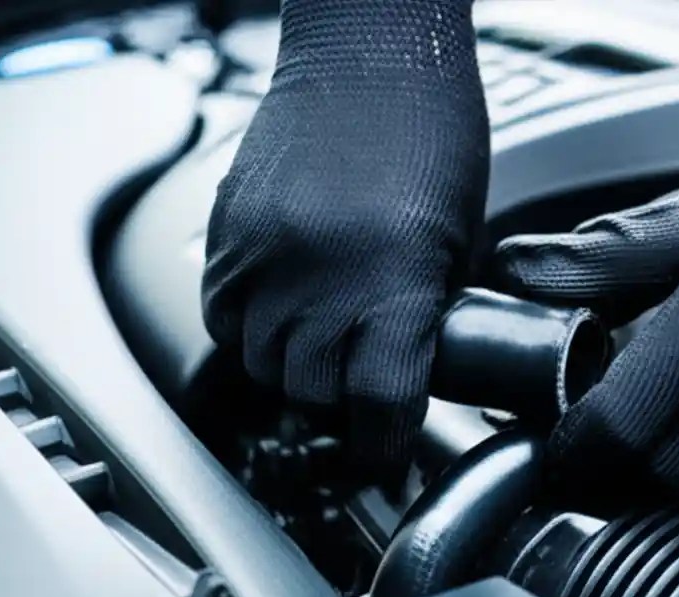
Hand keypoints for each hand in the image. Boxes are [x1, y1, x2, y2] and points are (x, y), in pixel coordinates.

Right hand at [203, 0, 486, 461]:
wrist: (370, 55)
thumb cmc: (432, 134)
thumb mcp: (456, 242)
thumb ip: (425, 315)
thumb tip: (404, 374)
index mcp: (394, 283)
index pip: (378, 404)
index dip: (382, 447)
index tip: (384, 460)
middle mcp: (319, 278)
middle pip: (310, 393)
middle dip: (339, 406)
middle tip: (360, 397)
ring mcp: (263, 257)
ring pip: (260, 362)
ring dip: (292, 370)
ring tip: (325, 349)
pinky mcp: (226, 235)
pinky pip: (222, 316)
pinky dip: (251, 330)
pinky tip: (286, 313)